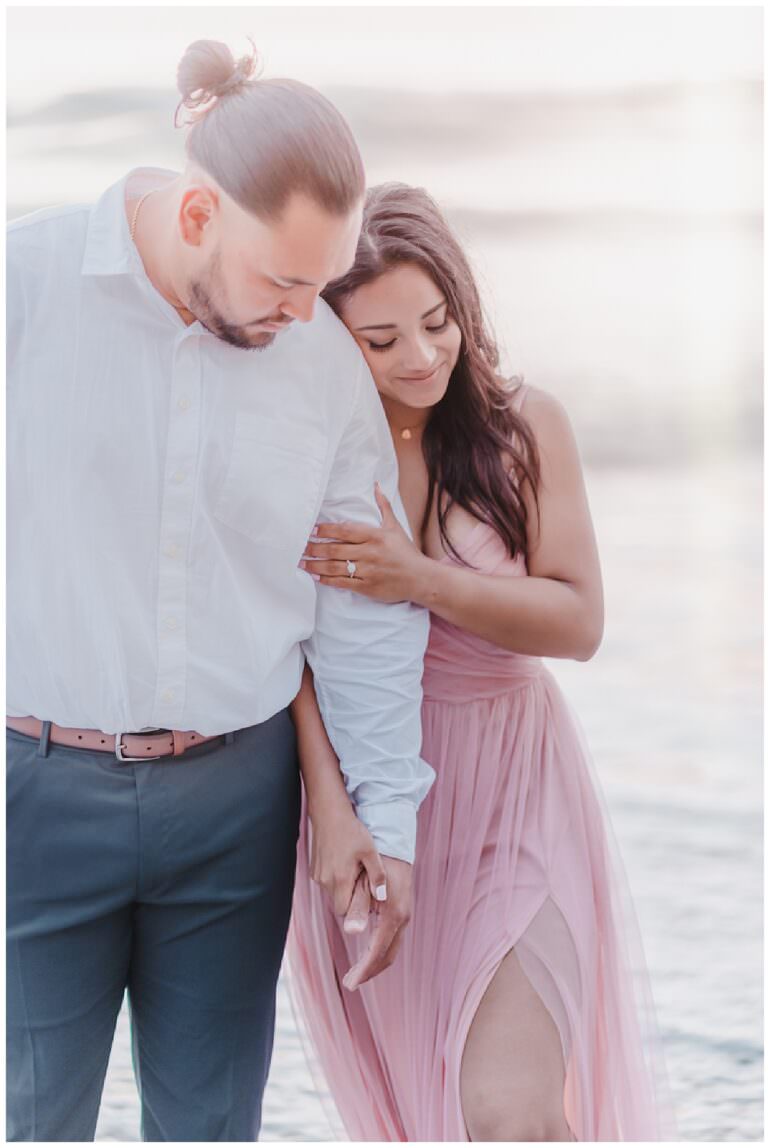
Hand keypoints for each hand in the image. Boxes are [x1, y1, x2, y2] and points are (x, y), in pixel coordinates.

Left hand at [300, 483, 427, 603]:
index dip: (325, 530)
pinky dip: (327, 580)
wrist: (420, 578)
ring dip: (315, 565)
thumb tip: (376, 485)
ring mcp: (368, 570)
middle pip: (335, 549)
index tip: (311, 530)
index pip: (344, 530)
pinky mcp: (367, 586)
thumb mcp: (395, 526)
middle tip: (299, 547)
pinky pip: (342, 583)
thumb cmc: (406, 552)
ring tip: (301, 562)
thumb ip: (383, 506)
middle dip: (314, 548)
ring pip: (335, 567)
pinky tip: (316, 576)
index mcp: (375, 535)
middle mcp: (370, 552)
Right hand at [308, 798, 387, 919]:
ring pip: (331, 893)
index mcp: (340, 879)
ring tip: (353, 868)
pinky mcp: (313, 870)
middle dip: (350, 897)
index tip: (365, 895)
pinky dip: (334, 879)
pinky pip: (325, 882)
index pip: (344, 911)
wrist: (329, 813)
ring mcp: (317, 875)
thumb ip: (377, 875)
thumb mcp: (370, 851)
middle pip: (338, 903)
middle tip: (361, 879)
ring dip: (342, 887)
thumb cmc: (351, 831)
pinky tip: (342, 863)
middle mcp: (325, 880)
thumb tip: (382, 896)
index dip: (355, 908)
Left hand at [341, 855, 412, 991]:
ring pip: (392, 948)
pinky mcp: (401, 911)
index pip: (378, 950)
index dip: (364, 969)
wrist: (393, 844)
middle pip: (388, 955)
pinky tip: (367, 954)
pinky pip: (392, 938)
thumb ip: (357, 907)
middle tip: (350, 982)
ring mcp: (405, 914)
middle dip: (369, 971)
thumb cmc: (374, 862)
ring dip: (374, 963)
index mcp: (393, 913)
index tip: (350, 982)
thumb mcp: (362, 883)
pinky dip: (380, 951)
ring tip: (355, 973)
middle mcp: (403, 917)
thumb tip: (352, 932)